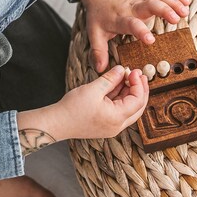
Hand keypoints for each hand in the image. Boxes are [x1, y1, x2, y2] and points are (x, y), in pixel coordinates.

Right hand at [17, 63, 147, 149]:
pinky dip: (120, 97)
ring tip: (127, 76)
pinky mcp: (105, 124)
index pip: (138, 101)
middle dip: (140, 89)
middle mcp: (117, 126)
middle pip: (138, 107)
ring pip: (129, 108)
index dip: (139, 84)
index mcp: (117, 118)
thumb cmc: (72, 108)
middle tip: (138, 74)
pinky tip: (118, 84)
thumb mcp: (93, 89)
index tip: (134, 71)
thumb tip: (122, 69)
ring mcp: (112, 126)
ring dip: (130, 92)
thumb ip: (110, 79)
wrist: (56, 123)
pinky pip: (119, 110)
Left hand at [78, 0, 190, 72]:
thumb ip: (98, 51)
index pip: (132, 24)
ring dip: (173, 2)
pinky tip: (186, 1)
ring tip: (185, 12)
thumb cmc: (99, 15)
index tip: (151, 40)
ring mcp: (142, 0)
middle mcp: (133, 7)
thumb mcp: (95, 33)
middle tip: (176, 19)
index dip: (141, 31)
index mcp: (121, 18)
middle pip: (150, 4)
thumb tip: (100, 69)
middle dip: (164, 10)